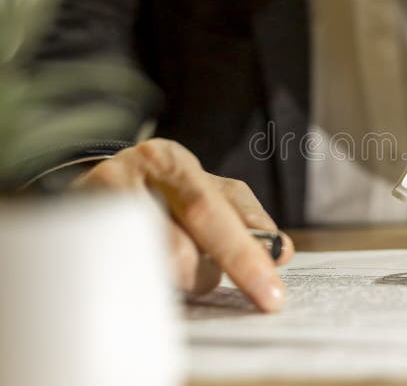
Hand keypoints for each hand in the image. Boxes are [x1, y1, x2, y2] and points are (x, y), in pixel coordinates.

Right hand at [73, 138, 293, 310]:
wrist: (88, 188)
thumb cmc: (160, 193)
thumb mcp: (206, 190)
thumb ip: (245, 216)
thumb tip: (280, 251)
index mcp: (169, 161)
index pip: (210, 211)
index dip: (243, 255)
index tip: (270, 291)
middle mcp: (128, 178)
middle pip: (178, 248)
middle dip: (215, 276)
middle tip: (253, 297)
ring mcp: (95, 209)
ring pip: (152, 271)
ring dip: (180, 280)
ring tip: (181, 266)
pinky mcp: (76, 237)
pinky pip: (127, 279)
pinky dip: (152, 284)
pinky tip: (154, 271)